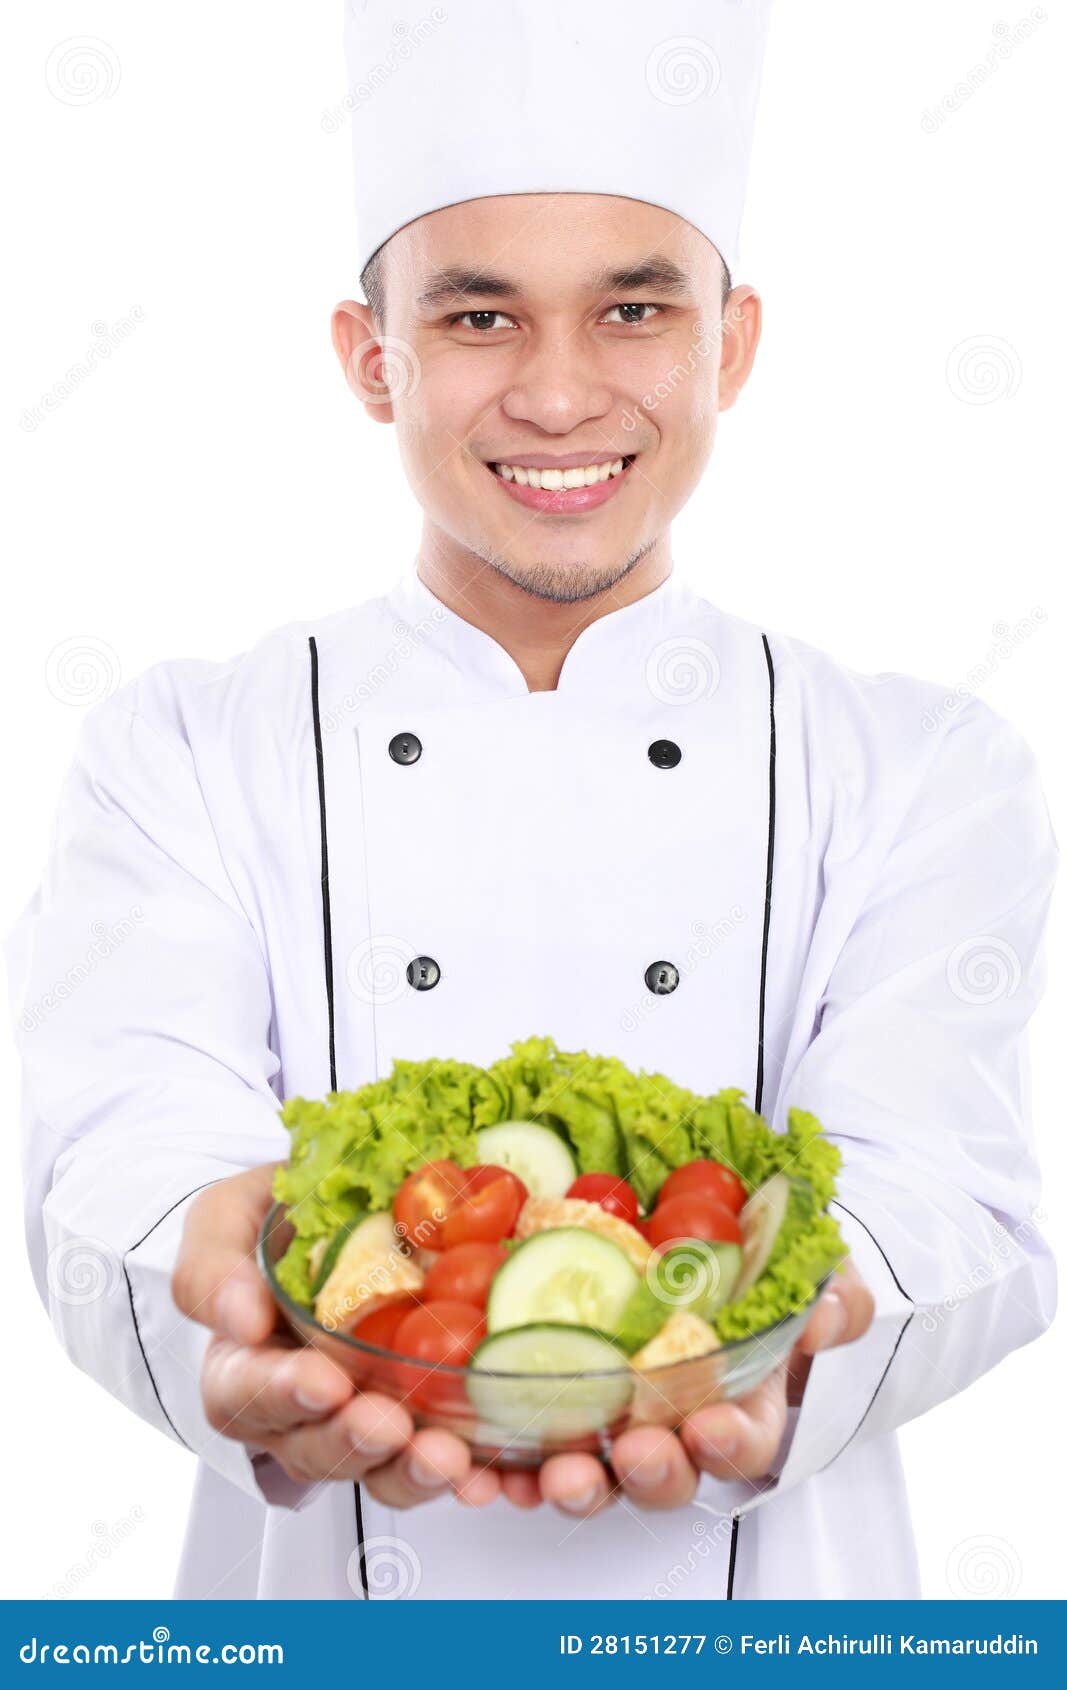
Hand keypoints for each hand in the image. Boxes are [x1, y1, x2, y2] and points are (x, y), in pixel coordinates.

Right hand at [171, 1165, 479, 1507]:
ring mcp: (360, 1421)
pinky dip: (468, 1474)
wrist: (340, 1212)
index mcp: (242, 1365)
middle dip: (355, 1443)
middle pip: (316, 1449)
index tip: (323, 1382)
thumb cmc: (274, 1223)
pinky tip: (491, 1472)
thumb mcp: (224, 1221)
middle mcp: (298, 1412)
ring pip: (378, 1469)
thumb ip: (213, 1266)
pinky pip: (438, 1459)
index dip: (283, 1395)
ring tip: (448, 1458)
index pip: (246, 1395)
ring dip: (412, 1471)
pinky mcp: (421, 1419)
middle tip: (391, 1425)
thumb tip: (241, 1318)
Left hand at [520, 1262, 874, 1518]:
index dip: (728, 1443)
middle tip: (630, 1454)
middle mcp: (671, 1431)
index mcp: (738, 1407)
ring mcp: (608, 1427)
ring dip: (568, 1484)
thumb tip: (824, 1317)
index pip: (742, 1444)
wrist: (697, 1256)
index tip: (709, 1429)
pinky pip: (524, 1452)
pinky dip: (502, 1468)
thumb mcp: (813, 1274)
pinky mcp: (550, 1411)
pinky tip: (481, 1468)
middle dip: (647, 1473)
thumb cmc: (758, 1276)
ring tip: (547, 1476)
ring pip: (592, 1475)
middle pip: (662, 1475)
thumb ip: (836, 1298)